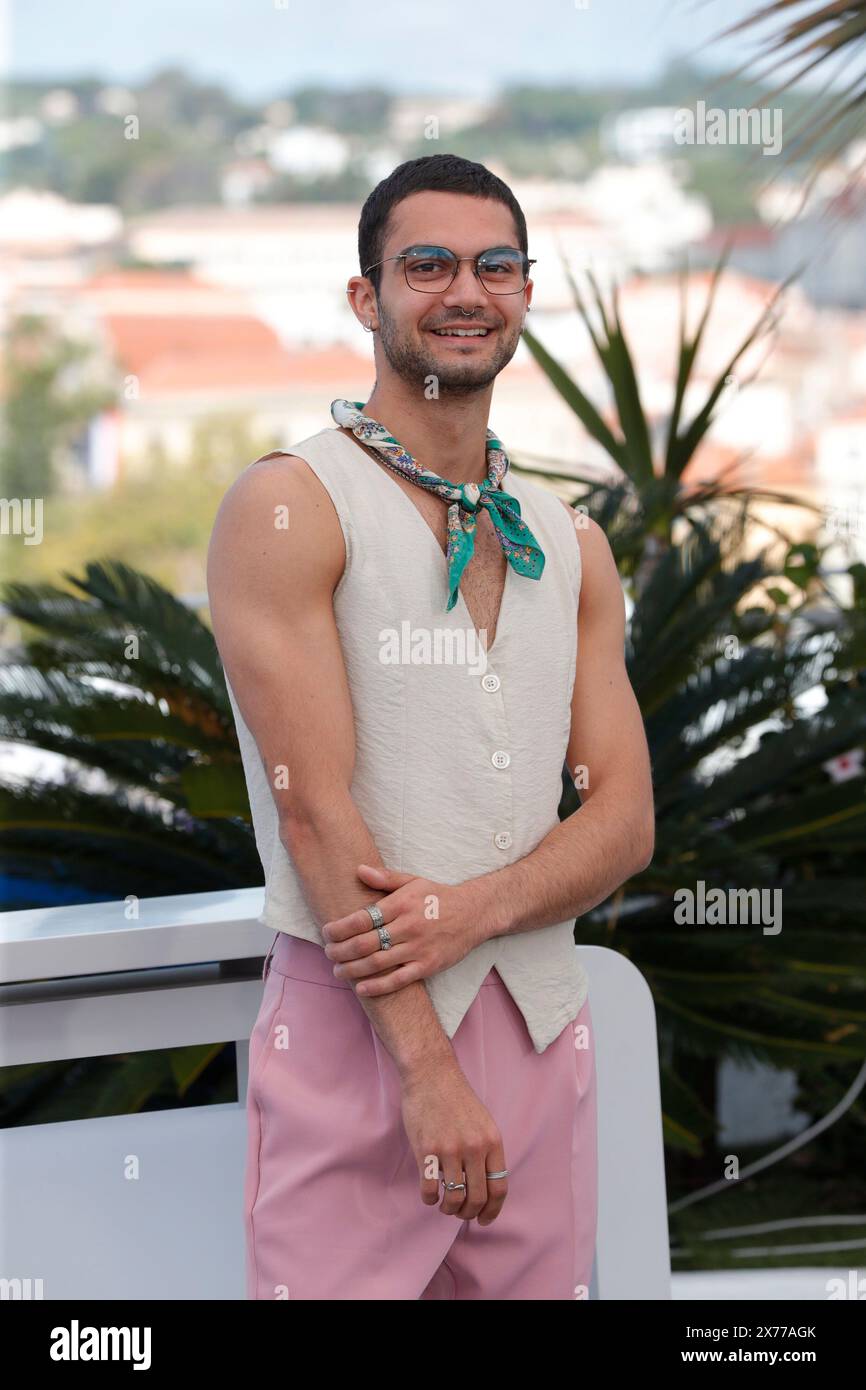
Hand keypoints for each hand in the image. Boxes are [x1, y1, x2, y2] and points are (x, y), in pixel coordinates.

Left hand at [321, 863, 488, 996]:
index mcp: (401, 905)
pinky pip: (398, 980)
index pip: (362, 919)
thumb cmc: (439, 897)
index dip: (339, 928)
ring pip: (378, 963)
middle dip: (340, 950)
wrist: (474, 913)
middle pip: (365, 943)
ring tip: (337, 970)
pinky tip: (361, 988)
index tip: (326, 932)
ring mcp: (418, 948)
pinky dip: (377, 986)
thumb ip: (385, 878)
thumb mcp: (413, 881)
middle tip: (327, 953)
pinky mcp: (428, 966)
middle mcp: (408, 927)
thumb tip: (359, 870)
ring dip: (353, 969)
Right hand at [400, 1057, 508, 1223]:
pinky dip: (429, 1198)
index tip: (483, 1219)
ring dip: (449, 1209)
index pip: (499, 1188)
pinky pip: (429, 1189)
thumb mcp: (483, 1122)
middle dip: (469, 1213)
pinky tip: (429, 1194)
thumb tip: (485, 1185)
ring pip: (454, 1198)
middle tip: (460, 1213)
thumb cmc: (456, 1098)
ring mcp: (450, 1149)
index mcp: (492, 1141)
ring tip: (444, 1205)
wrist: (431, 1074)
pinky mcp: (427, 1149)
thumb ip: (486, 1151)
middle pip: (478, 1198)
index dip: (492, 1210)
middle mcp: (474, 1148)